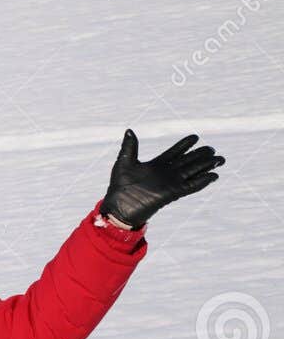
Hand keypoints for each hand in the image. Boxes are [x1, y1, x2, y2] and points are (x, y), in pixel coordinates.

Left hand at [101, 130, 222, 227]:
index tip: (195, 137)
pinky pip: (190, 186)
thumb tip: (130, 130)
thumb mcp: (124, 163)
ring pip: (193, 171)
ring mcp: (170, 183)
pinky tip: (213, 176)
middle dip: (200, 155)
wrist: (118, 208)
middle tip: (212, 149)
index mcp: (156, 165)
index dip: (185, 145)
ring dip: (206, 166)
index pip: (174, 152)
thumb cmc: (118, 187)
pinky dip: (202, 181)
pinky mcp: (172, 193)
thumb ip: (130, 147)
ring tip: (220, 160)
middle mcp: (165, 173)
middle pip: (188, 161)